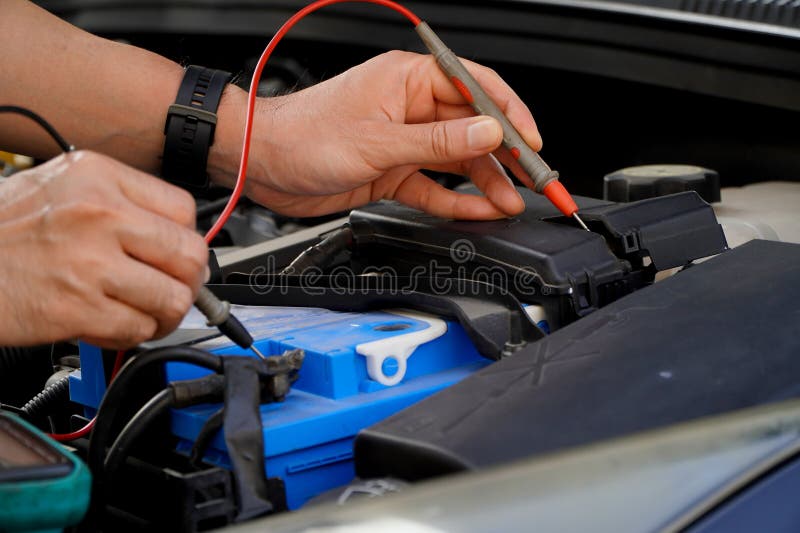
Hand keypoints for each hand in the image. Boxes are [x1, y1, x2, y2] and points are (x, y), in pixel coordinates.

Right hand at [0, 151, 207, 347]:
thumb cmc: (2, 229)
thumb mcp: (60, 186)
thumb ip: (119, 201)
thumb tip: (174, 232)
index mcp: (98, 177)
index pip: (183, 210)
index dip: (185, 238)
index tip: (176, 255)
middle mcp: (99, 215)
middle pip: (190, 255)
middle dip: (188, 281)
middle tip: (174, 289)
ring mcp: (89, 263)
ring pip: (173, 298)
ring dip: (166, 314)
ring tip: (146, 312)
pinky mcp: (76, 308)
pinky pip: (138, 329)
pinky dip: (133, 334)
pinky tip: (113, 324)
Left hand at [211, 51, 541, 219]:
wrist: (263, 163)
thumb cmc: (304, 134)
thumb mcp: (378, 140)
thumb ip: (437, 141)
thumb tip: (488, 133)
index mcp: (408, 80)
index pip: (475, 89)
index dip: (510, 114)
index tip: (533, 142)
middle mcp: (410, 108)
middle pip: (473, 128)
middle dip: (506, 154)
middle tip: (535, 178)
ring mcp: (403, 141)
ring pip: (457, 161)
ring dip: (485, 182)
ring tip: (511, 203)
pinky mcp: (392, 171)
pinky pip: (434, 187)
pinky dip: (456, 201)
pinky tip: (480, 211)